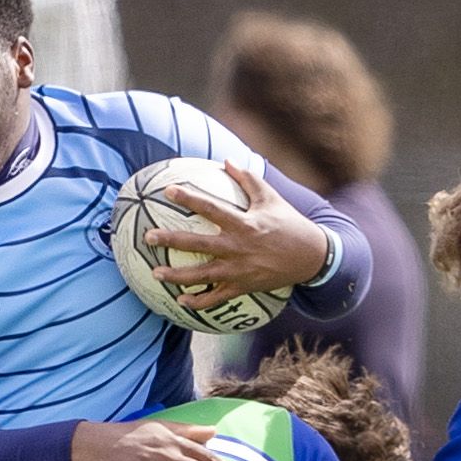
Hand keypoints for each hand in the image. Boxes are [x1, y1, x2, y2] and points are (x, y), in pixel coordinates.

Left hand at [146, 159, 328, 309]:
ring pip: (202, 275)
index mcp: (244, 223)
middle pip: (197, 244)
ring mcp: (240, 270)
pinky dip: (199, 301)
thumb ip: (247, 179)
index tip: (168, 190)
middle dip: (171, 240)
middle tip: (148, 236)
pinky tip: (181, 300)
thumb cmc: (289, 224)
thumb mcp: (271, 198)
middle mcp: (238, 248)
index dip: (189, 198)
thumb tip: (226, 160)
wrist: (312, 258)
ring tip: (155, 272)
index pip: (210, 208)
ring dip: (177, 275)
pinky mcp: (244, 286)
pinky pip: (217, 297)